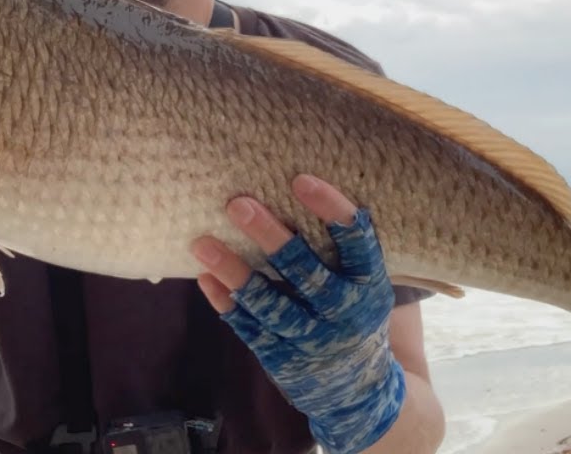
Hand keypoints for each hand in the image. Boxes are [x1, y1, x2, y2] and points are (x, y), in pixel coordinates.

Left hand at [191, 174, 405, 453]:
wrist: (360, 390)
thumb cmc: (356, 313)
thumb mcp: (365, 282)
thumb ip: (338, 247)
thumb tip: (294, 183)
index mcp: (369, 284)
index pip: (356, 242)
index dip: (331, 209)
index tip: (300, 180)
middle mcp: (344, 312)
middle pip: (305, 271)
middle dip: (270, 236)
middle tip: (238, 204)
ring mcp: (312, 339)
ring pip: (269, 304)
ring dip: (234, 270)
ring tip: (201, 242)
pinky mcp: (283, 359)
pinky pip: (250, 330)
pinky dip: (227, 304)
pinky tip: (205, 277)